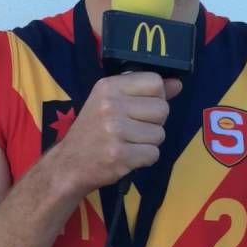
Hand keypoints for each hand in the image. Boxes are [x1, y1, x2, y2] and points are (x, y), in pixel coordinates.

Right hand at [50, 72, 181, 190]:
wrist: (68, 165)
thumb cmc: (92, 131)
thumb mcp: (110, 102)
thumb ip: (143, 92)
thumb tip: (177, 84)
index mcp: (108, 86)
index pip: (155, 82)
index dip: (155, 97)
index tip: (139, 109)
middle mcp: (111, 105)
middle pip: (162, 109)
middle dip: (154, 123)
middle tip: (132, 130)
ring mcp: (115, 131)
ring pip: (160, 134)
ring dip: (148, 143)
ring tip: (127, 144)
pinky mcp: (119, 155)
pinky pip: (153, 154)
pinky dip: (144, 159)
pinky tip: (127, 156)